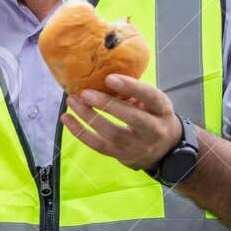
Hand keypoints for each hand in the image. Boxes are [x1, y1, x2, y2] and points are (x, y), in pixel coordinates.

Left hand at [60, 72, 181, 170]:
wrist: (163, 149)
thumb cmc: (152, 116)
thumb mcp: (152, 102)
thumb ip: (134, 91)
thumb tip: (105, 75)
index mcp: (162, 110)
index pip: (151, 97)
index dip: (132, 87)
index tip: (109, 78)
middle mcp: (154, 130)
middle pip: (132, 118)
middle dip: (107, 105)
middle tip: (85, 93)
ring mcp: (138, 146)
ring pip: (112, 133)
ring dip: (88, 116)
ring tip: (72, 101)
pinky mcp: (121, 155)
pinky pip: (99, 145)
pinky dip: (80, 132)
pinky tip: (67, 118)